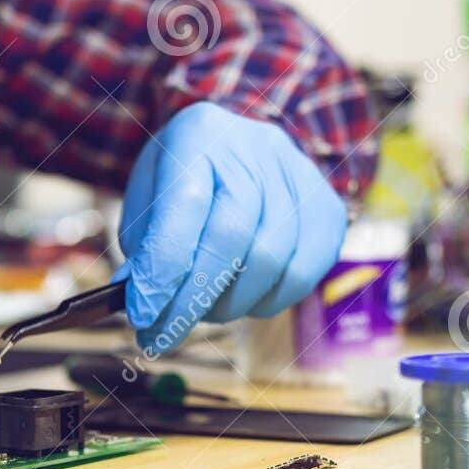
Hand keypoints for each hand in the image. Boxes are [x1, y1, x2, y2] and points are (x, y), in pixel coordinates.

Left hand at [114, 102, 347, 355]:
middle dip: (193, 299)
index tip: (142, 313)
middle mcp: (255, 149)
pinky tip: (243, 299)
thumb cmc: (186, 178)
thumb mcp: (149, 197)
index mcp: (199, 135)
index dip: (164, 267)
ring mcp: (299, 177)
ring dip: (230, 304)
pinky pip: (303, 274)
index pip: (185, 203)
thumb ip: (144, 244)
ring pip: (272, 261)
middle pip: (233, 235)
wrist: (241, 148)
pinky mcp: (327, 210)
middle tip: (164, 333)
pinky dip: (267, 301)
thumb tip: (141, 298)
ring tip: (203, 310)